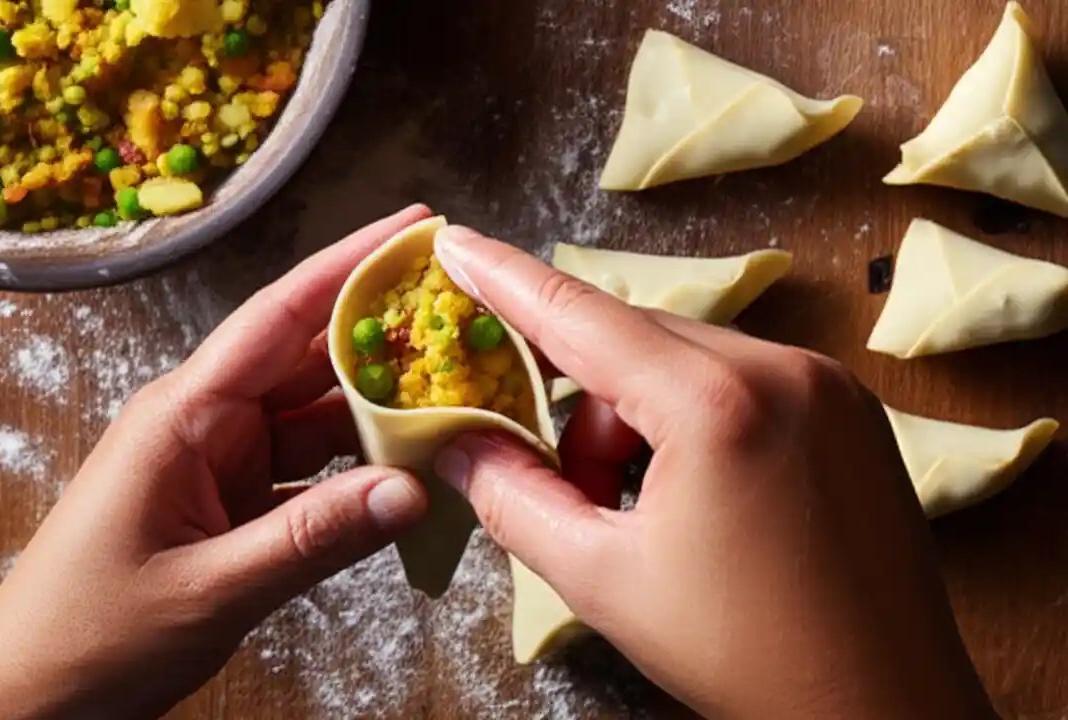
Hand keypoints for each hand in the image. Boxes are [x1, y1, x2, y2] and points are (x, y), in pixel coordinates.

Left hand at [0, 206, 432, 719]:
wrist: (28, 700)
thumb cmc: (90, 636)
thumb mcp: (208, 588)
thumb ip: (312, 537)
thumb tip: (413, 488)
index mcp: (182, 415)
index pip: (278, 318)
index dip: (349, 266)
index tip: (415, 228)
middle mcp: (204, 422)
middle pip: (307, 359)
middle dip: (384, 334)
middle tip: (467, 313)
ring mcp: (219, 462)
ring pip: (315, 415)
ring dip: (380, 406)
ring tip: (459, 387)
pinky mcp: (231, 502)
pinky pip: (308, 468)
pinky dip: (357, 468)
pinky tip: (409, 466)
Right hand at [430, 227, 996, 719]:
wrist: (883, 708)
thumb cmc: (744, 655)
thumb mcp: (602, 579)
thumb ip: (512, 498)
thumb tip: (456, 445)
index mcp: (717, 404)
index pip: (581, 318)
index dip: (506, 279)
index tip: (455, 243)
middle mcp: (783, 369)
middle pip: (632, 342)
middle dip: (579, 405)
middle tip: (567, 484)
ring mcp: (828, 384)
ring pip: (685, 360)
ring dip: (636, 418)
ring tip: (639, 509)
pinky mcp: (850, 409)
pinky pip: (739, 378)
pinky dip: (691, 419)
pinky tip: (692, 496)